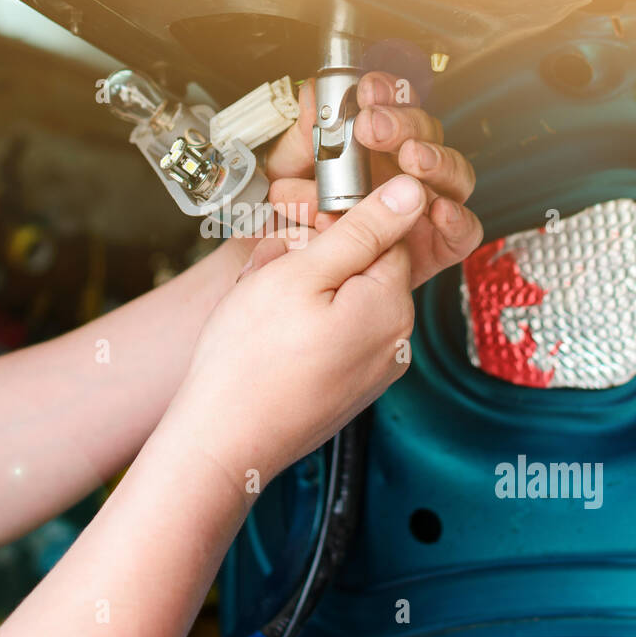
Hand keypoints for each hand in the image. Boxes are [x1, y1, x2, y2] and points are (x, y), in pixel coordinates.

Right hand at [161, 174, 426, 480]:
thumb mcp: (300, 273)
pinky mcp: (347, 390)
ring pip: (341, 302)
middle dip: (314, 261)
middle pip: (363, 270)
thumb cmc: (249, 362)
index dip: (338, 224)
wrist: (223, 443)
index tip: (300, 232)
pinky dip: (300, 327)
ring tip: (257, 309)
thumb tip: (412, 193)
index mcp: (392, 307)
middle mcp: (395, 343)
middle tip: (267, 272)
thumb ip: (362, 229)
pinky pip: (331, 337)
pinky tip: (264, 337)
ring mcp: (372, 372)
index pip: (388, 236)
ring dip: (300, 293)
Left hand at [263, 71, 481, 286]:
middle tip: (375, 127)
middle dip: (404, 124)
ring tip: (411, 160)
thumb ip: (304, 138)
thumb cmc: (297, 220)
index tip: (367, 91)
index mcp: (378, 145)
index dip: (388, 92)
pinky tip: (438, 210)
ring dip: (436, 162)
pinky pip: (464, 230)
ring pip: (455, 173)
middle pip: (428, 133)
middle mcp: (406, 171)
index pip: (396, 106)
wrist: (294, 275)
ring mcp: (426, 206)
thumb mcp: (289, 173)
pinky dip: (457, 218)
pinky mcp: (438, 246)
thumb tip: (314, 97)